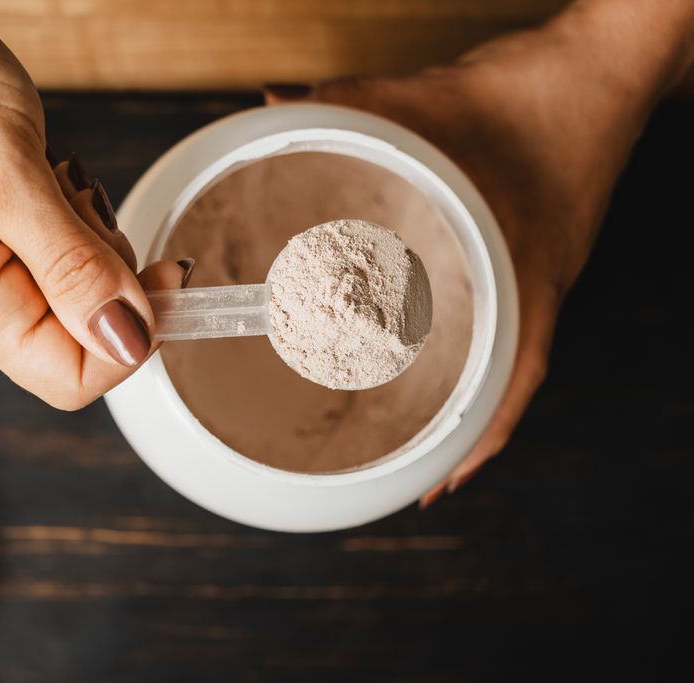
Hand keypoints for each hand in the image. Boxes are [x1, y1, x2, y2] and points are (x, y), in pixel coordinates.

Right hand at [0, 0, 188, 408]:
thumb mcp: (9, 175)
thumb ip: (72, 268)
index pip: (69, 377)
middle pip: (75, 337)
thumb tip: (126, 339)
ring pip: (69, 297)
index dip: (132, 339)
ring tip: (50, 180)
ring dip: (87, 241)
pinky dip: (65, 226)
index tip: (165, 276)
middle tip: (80, 200)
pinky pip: (49, 264)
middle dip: (106, 273)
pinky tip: (38, 181)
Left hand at [266, 0, 693, 502]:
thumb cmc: (531, 98)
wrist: (596, 74)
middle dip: (456, 431)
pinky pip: (502, 320)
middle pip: (498, 381)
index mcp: (521, 276)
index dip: (473, 443)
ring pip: (498, 355)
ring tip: (416, 431)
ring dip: (463, 395)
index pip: (508, 383)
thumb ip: (347, 104)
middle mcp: (532, 288)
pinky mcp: (527, 255)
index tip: (436, 486)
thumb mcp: (428, 103)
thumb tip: (273, 104)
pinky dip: (473, 349)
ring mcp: (533, 275)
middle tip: (412, 472)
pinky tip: (437, 349)